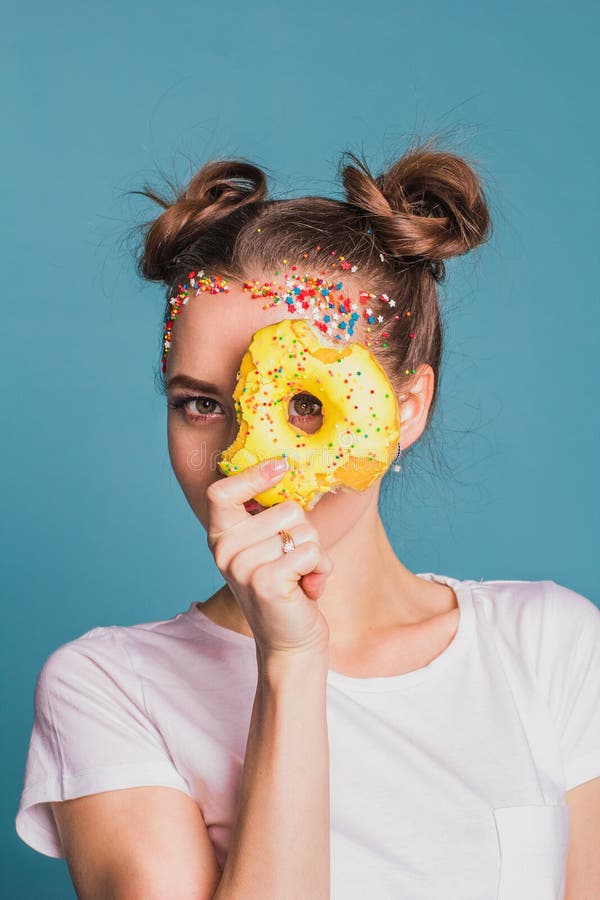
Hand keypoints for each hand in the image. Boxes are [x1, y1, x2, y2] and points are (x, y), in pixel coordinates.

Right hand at [206, 459, 332, 657]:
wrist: (291, 641)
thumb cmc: (287, 586)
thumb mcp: (269, 546)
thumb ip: (269, 516)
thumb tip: (283, 467)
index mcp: (221, 536)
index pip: (221, 492)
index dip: (252, 475)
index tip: (279, 466)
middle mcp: (225, 550)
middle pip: (286, 508)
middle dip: (305, 533)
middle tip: (294, 562)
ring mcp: (243, 566)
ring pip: (304, 530)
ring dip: (315, 554)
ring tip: (301, 577)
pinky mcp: (266, 581)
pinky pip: (311, 552)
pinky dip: (321, 569)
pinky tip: (308, 588)